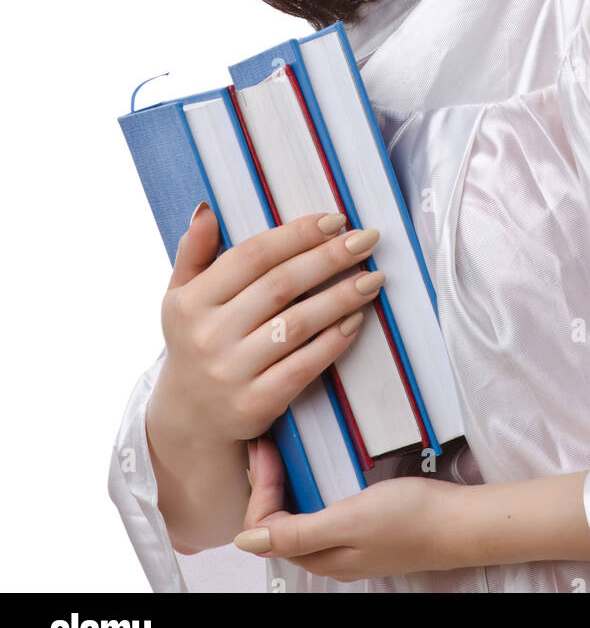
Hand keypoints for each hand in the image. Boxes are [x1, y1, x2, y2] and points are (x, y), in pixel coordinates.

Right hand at [148, 205, 385, 449]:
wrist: (189, 417)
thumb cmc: (194, 341)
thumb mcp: (179, 295)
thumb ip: (193, 252)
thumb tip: (207, 210)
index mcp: (192, 301)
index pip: (252, 256)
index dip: (296, 234)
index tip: (336, 220)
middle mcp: (209, 335)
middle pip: (281, 285)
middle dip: (329, 258)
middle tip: (366, 240)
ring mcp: (232, 372)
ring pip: (297, 324)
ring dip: (341, 297)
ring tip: (373, 278)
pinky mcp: (255, 404)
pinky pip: (303, 367)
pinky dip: (333, 342)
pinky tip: (356, 320)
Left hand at [237, 433, 467, 581]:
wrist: (457, 521)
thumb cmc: (410, 520)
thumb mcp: (349, 521)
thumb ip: (298, 532)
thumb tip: (245, 542)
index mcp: (318, 556)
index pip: (264, 527)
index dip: (260, 486)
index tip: (266, 448)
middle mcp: (326, 553)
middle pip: (276, 520)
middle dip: (266, 481)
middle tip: (267, 442)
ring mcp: (343, 540)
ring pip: (295, 512)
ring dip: (284, 481)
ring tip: (283, 448)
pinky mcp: (358, 526)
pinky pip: (318, 507)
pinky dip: (306, 483)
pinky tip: (313, 465)